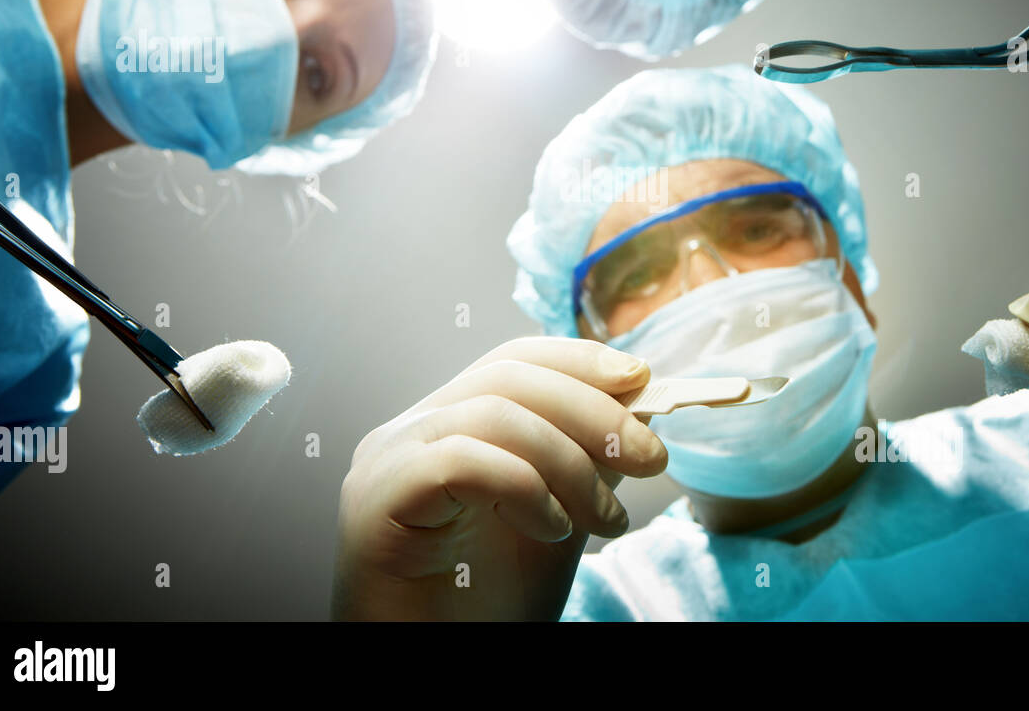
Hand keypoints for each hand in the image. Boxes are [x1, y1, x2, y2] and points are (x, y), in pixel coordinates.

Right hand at [331, 337, 666, 620]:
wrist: (432, 667)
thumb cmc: (486, 605)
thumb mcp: (558, 515)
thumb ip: (585, 459)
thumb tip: (638, 402)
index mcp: (449, 424)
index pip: (513, 360)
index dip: (579, 361)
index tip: (642, 379)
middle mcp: (411, 430)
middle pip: (508, 376)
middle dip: (594, 411)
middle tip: (651, 458)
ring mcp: (388, 459)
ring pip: (494, 413)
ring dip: (571, 464)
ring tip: (607, 521)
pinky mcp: (376, 498)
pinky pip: (461, 461)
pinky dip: (523, 488)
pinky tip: (551, 531)